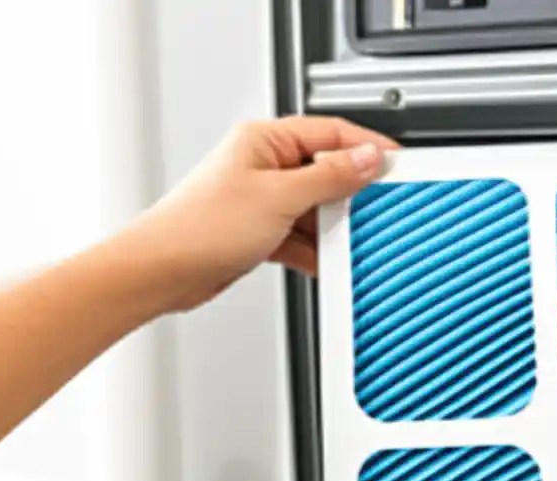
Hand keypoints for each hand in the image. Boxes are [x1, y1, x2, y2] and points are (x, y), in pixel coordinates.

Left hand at [117, 116, 398, 312]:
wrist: (159, 272)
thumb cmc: (198, 228)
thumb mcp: (279, 198)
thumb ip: (329, 178)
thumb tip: (367, 159)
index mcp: (264, 140)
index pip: (330, 132)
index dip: (367, 148)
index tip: (396, 166)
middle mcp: (262, 165)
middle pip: (326, 171)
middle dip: (349, 194)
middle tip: (375, 209)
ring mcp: (261, 199)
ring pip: (314, 208)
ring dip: (329, 227)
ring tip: (344, 242)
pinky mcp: (258, 231)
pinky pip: (300, 235)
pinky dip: (313, 250)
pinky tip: (323, 262)